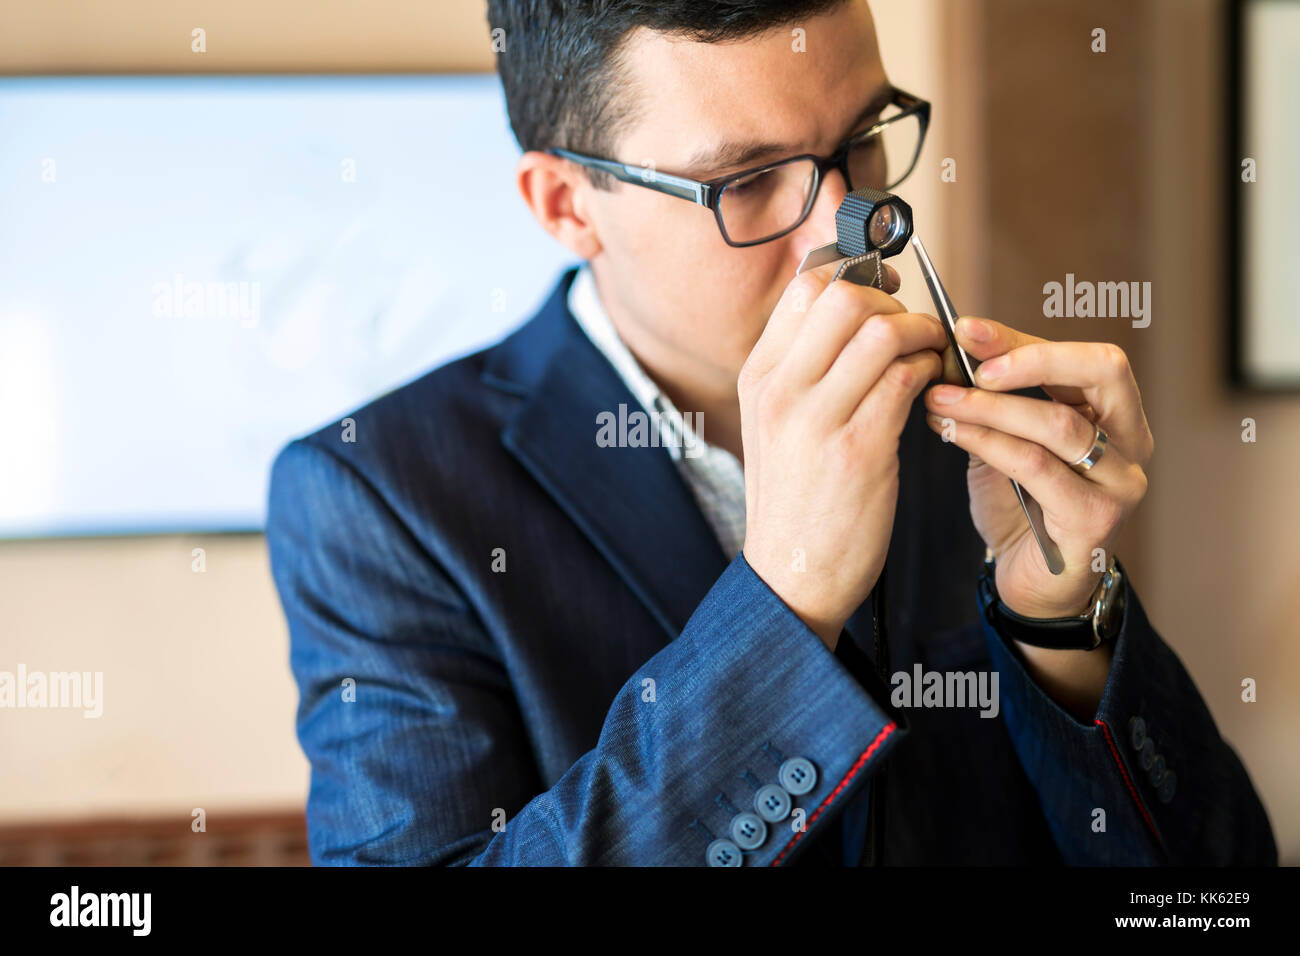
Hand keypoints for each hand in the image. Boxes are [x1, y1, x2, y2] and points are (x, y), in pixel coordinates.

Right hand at [741, 262, 944, 650]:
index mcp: (758, 377)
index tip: (886, 295)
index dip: (856, 276)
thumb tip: (851, 319)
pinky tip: (934, 388)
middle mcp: (781, 390)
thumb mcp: (775, 426)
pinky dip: (931, 371)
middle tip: (914, 330)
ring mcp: (816, 419)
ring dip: (922, 335)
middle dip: (894, 302)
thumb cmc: (794, 501)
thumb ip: (801, 372)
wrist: (790, 577)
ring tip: (931, 357)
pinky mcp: (858, 449)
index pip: (804, 288)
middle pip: (843, 297)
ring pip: (881, 331)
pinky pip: (906, 379)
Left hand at [923, 317, 1153, 621]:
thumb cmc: (1020, 509)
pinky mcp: (1094, 520)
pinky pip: (1036, 467)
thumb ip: (994, 402)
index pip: (1084, 358)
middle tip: (969, 359)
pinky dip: (988, 443)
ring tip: (940, 398)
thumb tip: (951, 351)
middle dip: (1029, 358)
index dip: (1023, 340)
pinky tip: (952, 432)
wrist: (1032, 586)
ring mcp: (1120, 484)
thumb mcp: (1006, 444)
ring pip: (1059, 423)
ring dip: (991, 406)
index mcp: (1116, 416)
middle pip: (1102, 372)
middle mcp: (1131, 445)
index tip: (968, 329)